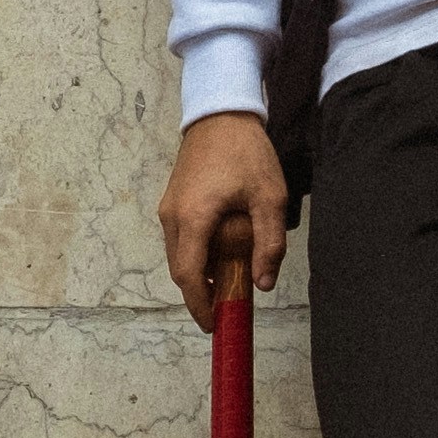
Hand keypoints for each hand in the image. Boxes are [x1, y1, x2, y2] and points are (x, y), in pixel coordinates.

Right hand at [156, 111, 287, 320]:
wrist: (221, 113)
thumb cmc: (246, 152)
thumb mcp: (269, 197)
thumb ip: (268, 243)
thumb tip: (263, 284)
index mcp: (193, 218)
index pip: (189, 276)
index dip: (200, 305)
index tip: (215, 324)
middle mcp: (172, 217)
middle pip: (181, 270)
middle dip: (202, 293)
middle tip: (229, 305)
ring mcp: (168, 208)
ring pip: (178, 255)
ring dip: (200, 273)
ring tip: (230, 277)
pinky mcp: (171, 201)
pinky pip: (179, 239)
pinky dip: (196, 254)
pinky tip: (221, 251)